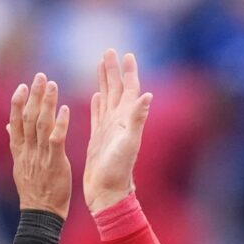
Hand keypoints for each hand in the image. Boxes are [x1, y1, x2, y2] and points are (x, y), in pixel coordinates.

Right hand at [6, 73, 71, 215]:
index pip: (16, 121)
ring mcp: (40, 156)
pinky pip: (56, 140)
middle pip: (28, 118)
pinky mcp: (55, 163)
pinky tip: (64, 109)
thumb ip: (17, 143)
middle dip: (33, 96)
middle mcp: (28, 150)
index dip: (18, 103)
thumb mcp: (21, 165)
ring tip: (52, 85)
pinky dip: (60, 124)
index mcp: (19, 150)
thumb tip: (9, 125)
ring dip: (46, 103)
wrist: (41, 214)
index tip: (22, 86)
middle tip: (40, 77)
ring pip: (41, 125)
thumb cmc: (34, 190)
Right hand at [83, 48, 153, 212]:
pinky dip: (98, 103)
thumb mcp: (128, 143)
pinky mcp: (98, 138)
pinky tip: (96, 96)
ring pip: (107, 98)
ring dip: (105, 82)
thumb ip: (137, 118)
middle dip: (114, 70)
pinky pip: (98, 115)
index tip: (126, 53)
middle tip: (109, 51)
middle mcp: (119, 121)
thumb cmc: (118, 171)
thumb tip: (147, 95)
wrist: (108, 192)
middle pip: (117, 89)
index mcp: (126, 119)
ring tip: (101, 66)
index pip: (129, 89)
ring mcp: (109, 129)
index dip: (128, 71)